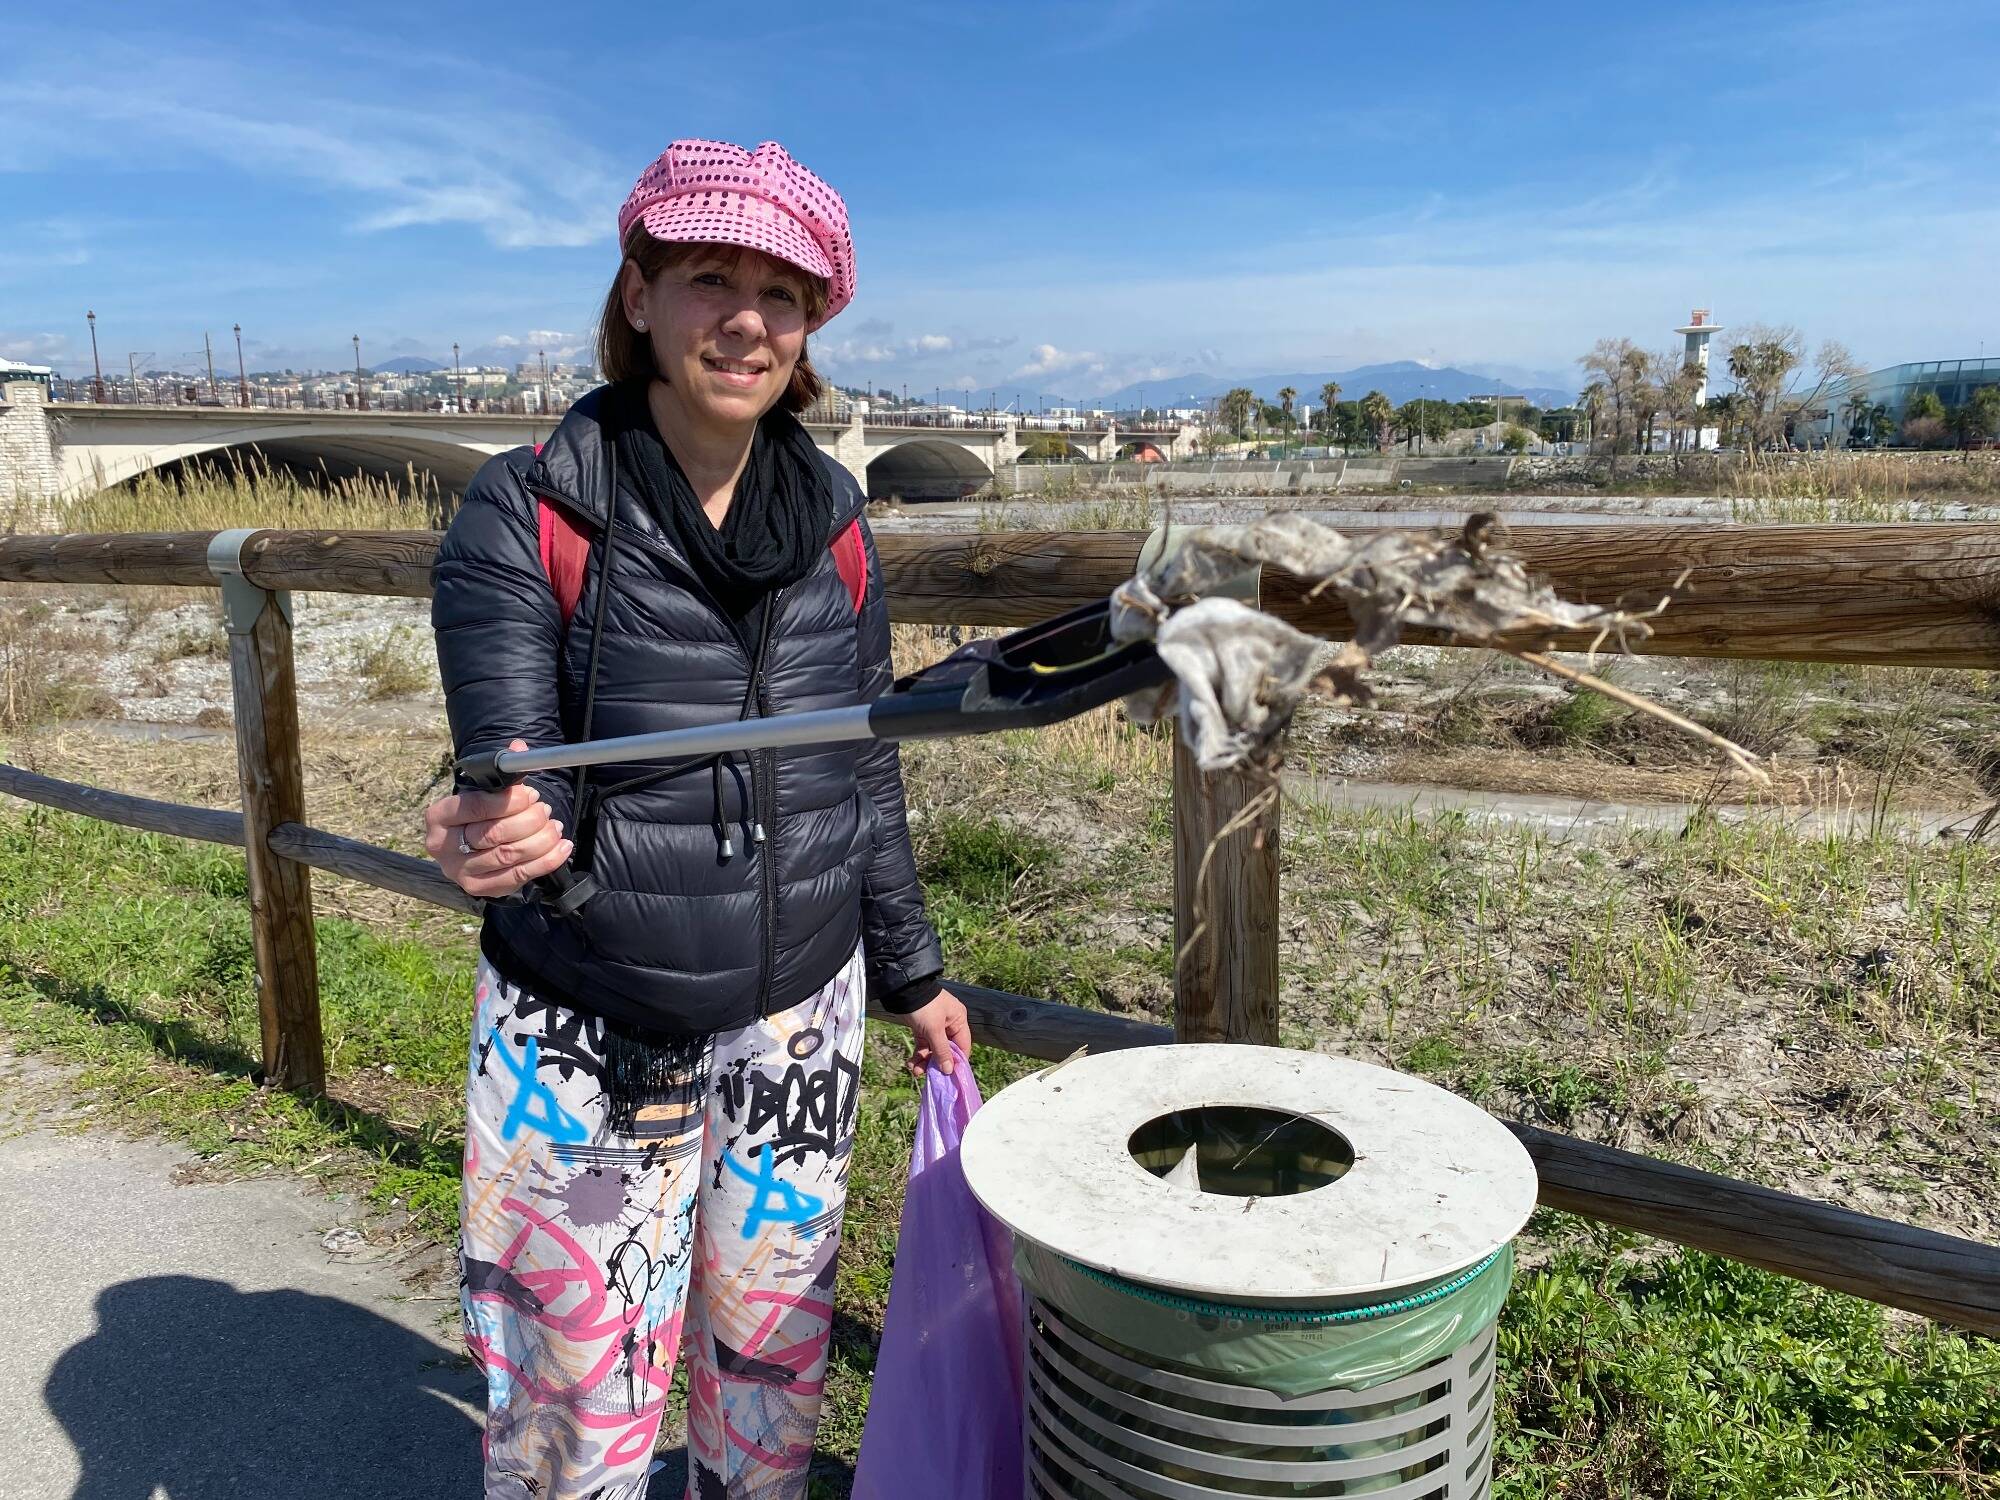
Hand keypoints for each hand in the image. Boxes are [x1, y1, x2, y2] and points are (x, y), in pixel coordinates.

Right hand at [423, 739, 574, 897]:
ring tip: (554, 826)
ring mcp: (460, 872)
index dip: (509, 801)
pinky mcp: (480, 889)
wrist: (472, 843)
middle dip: (529, 820)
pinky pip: (519, 876)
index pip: (474, 807)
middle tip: (544, 809)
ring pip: (509, 855)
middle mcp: (443, 846)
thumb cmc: (481, 811)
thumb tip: (519, 748)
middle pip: (493, 833)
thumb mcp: (485, 789)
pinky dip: (547, 861)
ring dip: (541, 839)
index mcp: (439, 816)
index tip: (531, 794)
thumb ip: (502, 769)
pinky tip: (562, 846)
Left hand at [905, 988, 972, 1075]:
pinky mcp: (922, 1029)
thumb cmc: (924, 1007)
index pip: (963, 1046)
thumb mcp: (934, 1029)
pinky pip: (923, 1046)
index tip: (949, 1077)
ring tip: (915, 1071)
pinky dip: (918, 1055)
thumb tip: (949, 1071)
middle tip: (928, 1076)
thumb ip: (942, 1050)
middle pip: (946, 1050)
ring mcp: (935, 1028)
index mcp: (958, 1020)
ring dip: (925, 1062)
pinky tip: (910, 1064)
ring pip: (933, 1050)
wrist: (902, 991)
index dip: (957, 1062)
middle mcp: (949, 1025)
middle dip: (936, 1063)